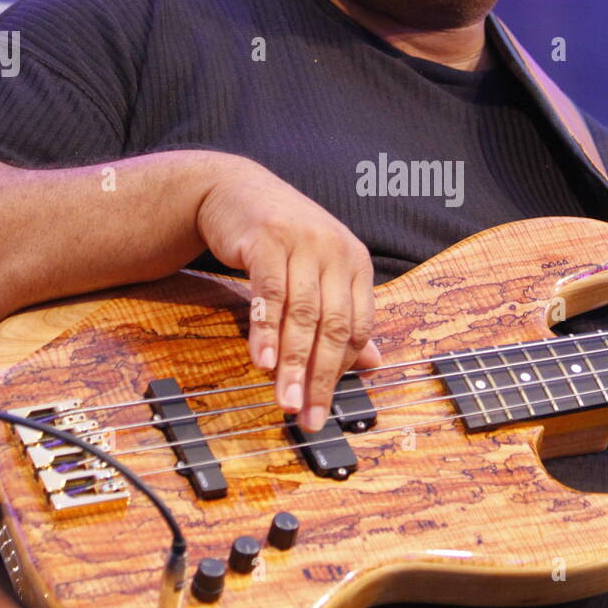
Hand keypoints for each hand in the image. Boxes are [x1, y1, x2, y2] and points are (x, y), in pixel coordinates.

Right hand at [196, 157, 381, 430]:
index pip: (357, 326)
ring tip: (284, 400)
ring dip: (294, 363)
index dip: (341, 369)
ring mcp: (303, 242)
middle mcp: (336, 251)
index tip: (324, 405)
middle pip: (333, 325)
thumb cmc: (280, 240)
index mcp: (356, 263)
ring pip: (302, 314)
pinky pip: (270, 294)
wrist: (235, 191)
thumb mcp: (319, 274)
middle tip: (307, 416)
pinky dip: (267, 331)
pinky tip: (263, 362)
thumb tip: (372, 363)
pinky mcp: (268, 239)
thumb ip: (343, 316)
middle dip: (320, 377)